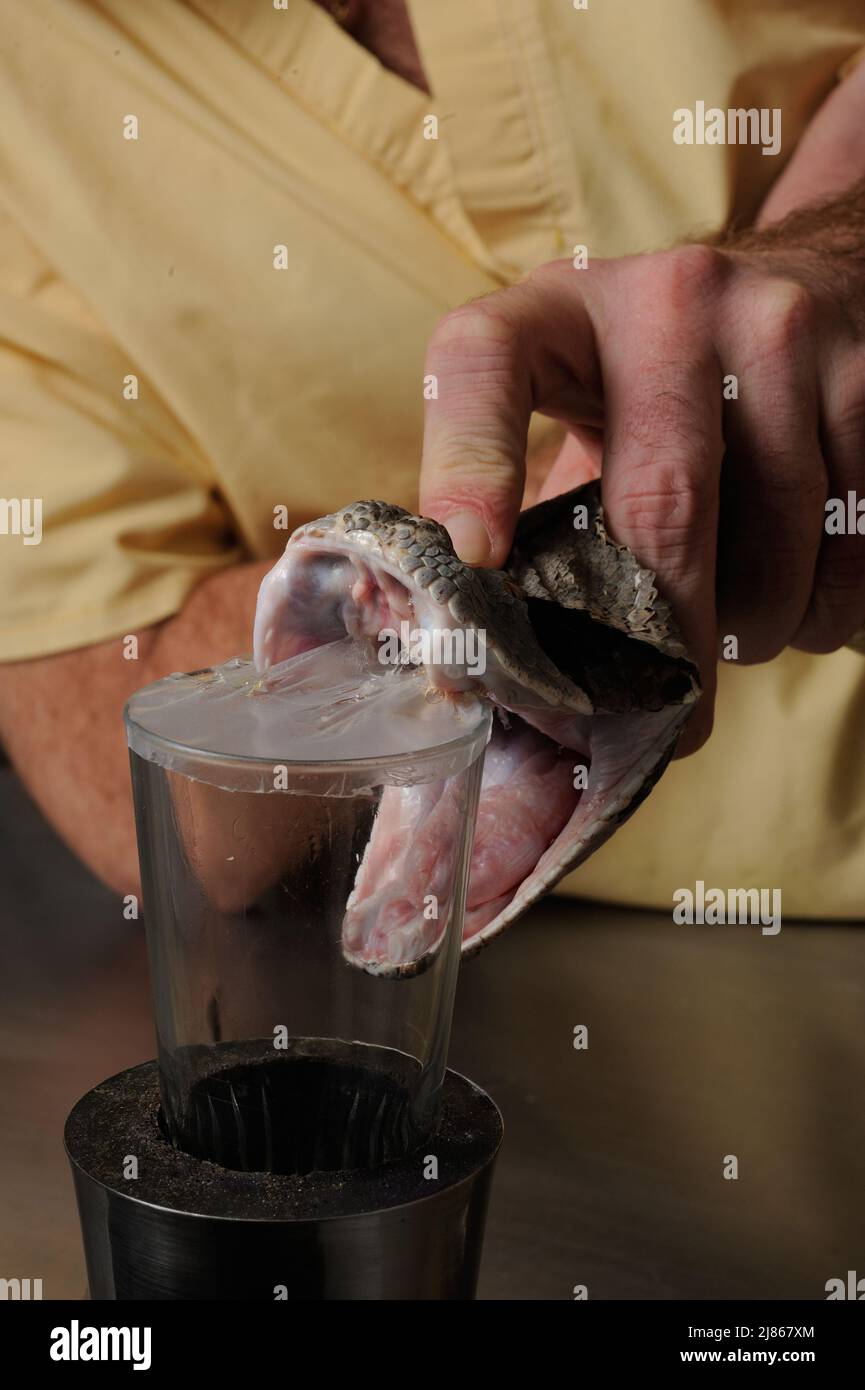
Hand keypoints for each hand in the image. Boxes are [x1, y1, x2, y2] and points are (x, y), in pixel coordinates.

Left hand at [419, 182, 864, 753]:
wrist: (794, 288)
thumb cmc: (649, 385)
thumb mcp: (568, 403)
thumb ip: (527, 506)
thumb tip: (476, 663)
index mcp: (556, 311)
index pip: (483, 363)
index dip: (470, 461)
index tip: (475, 557)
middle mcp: (667, 298)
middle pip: (661, 499)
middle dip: (663, 635)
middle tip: (661, 714)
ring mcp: (777, 323)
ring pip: (774, 526)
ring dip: (756, 622)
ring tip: (735, 639)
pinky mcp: (863, 366)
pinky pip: (854, 525)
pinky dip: (827, 600)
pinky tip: (799, 608)